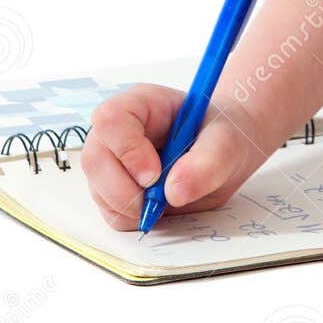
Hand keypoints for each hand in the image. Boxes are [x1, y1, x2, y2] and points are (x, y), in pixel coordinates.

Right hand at [83, 84, 268, 230]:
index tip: (155, 175)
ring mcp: (113, 161)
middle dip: (125, 189)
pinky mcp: (116, 189)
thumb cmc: (222, 136)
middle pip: (95, 159)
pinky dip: (134, 219)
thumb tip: (175, 191)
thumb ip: (207, 162)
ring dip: (131, 207)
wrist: (223, 154)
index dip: (127, 150)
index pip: (111, 119)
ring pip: (99, 190)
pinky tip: (160, 208)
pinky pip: (110, 213)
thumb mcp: (227, 142)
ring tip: (167, 200)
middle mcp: (119, 131)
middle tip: (161, 200)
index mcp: (142, 104)